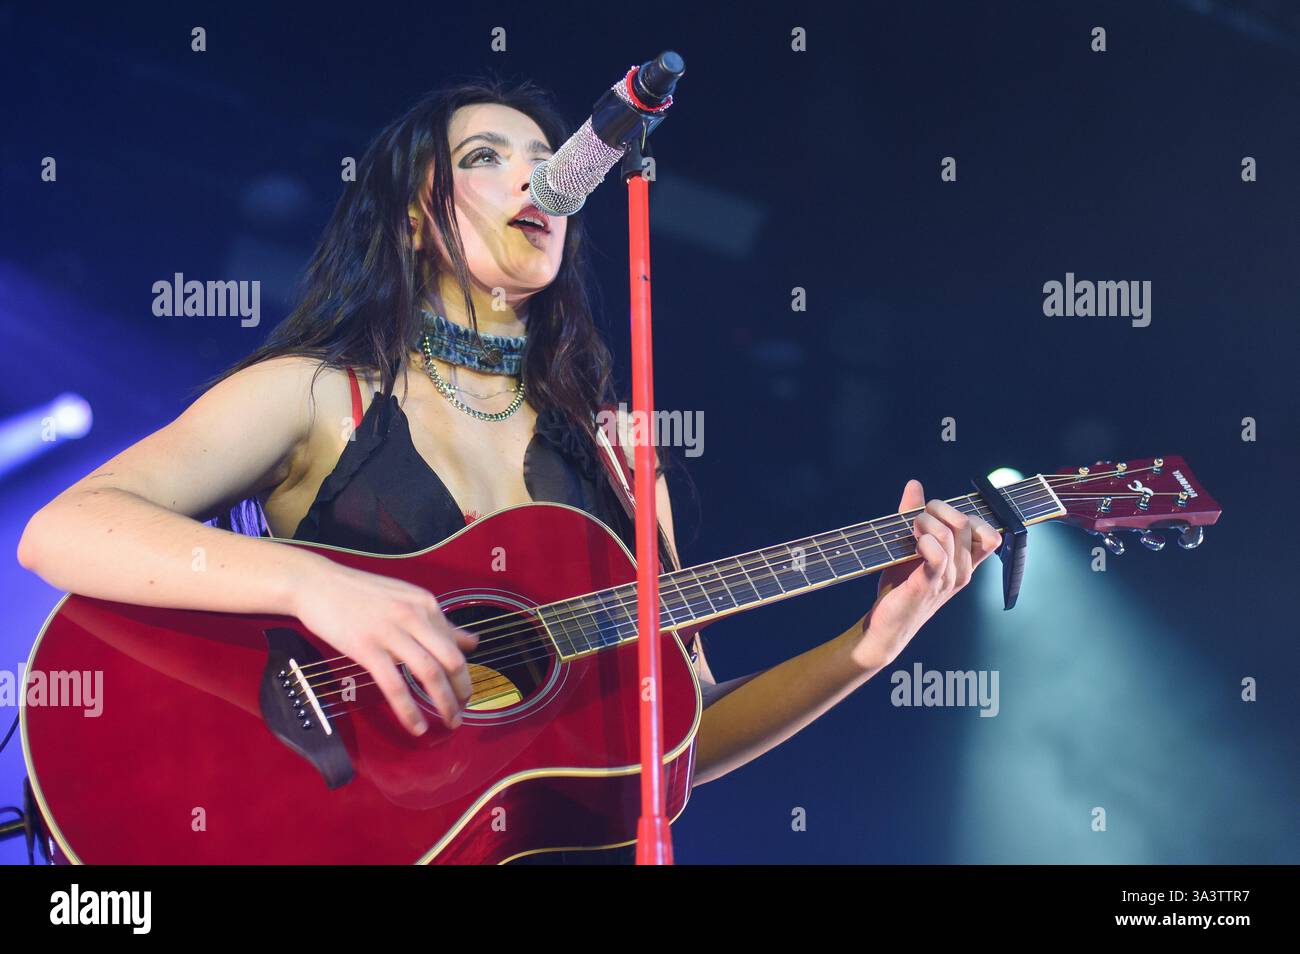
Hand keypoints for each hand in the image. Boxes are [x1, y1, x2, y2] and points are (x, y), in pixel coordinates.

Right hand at [290, 557, 478, 734]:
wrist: (316, 583)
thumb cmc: (358, 593)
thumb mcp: (405, 599)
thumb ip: (438, 623)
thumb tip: (472, 642)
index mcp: (425, 604)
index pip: (455, 644)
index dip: (464, 673)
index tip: (464, 691)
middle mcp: (413, 615)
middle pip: (451, 660)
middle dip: (462, 691)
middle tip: (463, 711)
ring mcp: (390, 632)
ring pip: (429, 673)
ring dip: (444, 703)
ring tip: (450, 721)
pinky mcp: (366, 648)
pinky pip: (395, 686)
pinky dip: (409, 710)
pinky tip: (416, 726)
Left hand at [848, 479, 1000, 671]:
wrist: (884, 626)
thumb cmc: (900, 587)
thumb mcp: (909, 546)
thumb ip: (915, 515)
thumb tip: (914, 484)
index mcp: (964, 564)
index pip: (990, 533)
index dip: (967, 514)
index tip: (937, 515)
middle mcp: (963, 572)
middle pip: (965, 523)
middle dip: (938, 509)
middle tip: (916, 518)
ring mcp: (948, 580)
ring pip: (950, 533)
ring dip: (925, 522)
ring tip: (910, 529)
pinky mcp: (928, 585)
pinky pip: (938, 555)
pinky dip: (925, 541)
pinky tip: (913, 544)